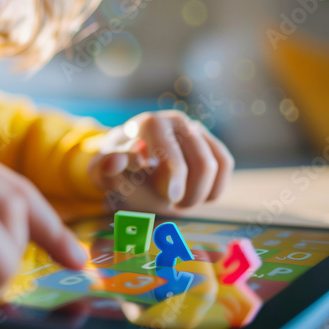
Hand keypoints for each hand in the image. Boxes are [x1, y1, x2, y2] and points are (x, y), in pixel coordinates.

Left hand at [86, 111, 234, 212]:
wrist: (130, 165)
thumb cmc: (118, 171)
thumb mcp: (103, 174)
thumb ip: (106, 169)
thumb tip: (117, 160)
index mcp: (148, 124)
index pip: (170, 151)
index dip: (175, 176)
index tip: (171, 199)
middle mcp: (175, 121)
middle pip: (201, 163)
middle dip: (191, 193)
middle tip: (174, 208)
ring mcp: (195, 129)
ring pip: (215, 165)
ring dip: (200, 193)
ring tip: (181, 204)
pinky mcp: (209, 141)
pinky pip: (225, 164)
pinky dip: (215, 188)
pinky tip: (198, 197)